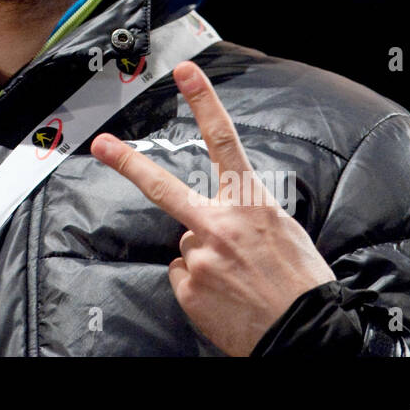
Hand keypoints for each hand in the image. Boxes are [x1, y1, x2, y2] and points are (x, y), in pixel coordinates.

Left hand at [91, 60, 334, 355]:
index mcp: (251, 204)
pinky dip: (200, 285)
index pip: (223, 141)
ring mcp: (199, 257)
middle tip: (102, 144)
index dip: (203, 103)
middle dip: (127, 162)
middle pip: (163, 186)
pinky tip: (226, 296)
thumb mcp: (285, 232)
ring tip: (237, 280)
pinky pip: (184, 276)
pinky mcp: (188, 288)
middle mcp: (219, 226)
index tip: (185, 73)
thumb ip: (246, 215)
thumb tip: (221, 220)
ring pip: (187, 245)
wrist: (307, 336)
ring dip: (206, 258)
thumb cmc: (302, 284)